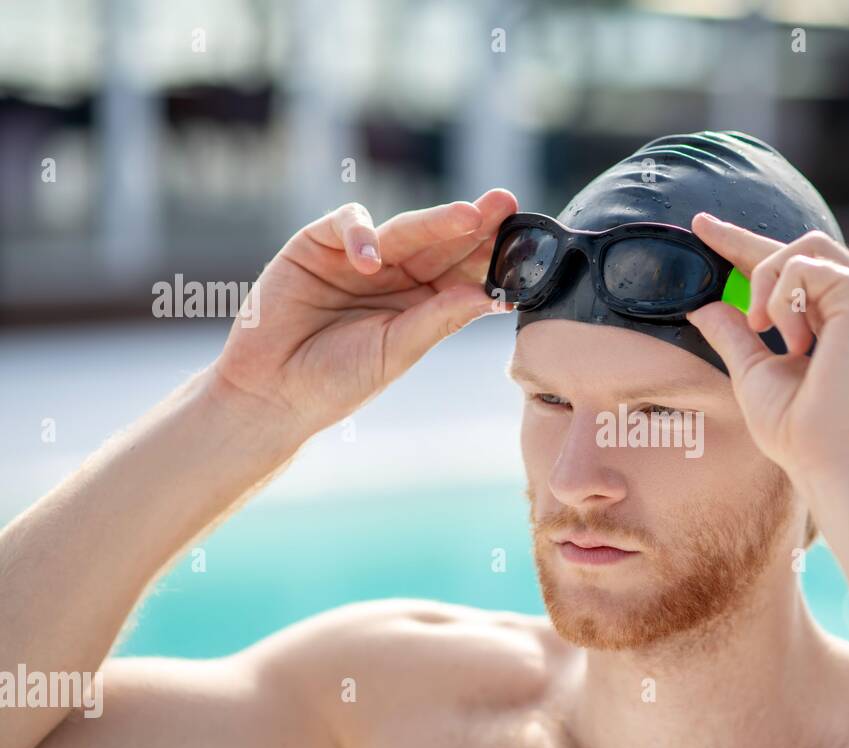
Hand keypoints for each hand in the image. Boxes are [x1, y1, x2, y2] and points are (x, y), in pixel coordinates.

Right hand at [210, 189, 517, 440]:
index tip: (525, 241)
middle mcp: (396, 274)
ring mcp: (359, 256)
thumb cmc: (338, 380)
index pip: (464, 270)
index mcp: (423, 301)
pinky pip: (347, 224)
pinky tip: (371, 260)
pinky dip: (360, 235)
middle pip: (442, 241)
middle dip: (473, 222)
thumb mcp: (397, 351)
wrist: (271, 392)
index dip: (491, 254)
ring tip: (466, 218)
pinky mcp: (317, 244)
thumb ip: (439, 319)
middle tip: (504, 203)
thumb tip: (489, 295)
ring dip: (435, 220)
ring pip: (404, 227)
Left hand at [686, 212, 848, 484]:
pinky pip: (803, 267)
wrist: (830, 458)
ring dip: (767, 281)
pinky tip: (790, 341)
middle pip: (804, 246)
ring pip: (804, 248)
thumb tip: (704, 306)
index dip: (748, 246)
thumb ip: (735, 335)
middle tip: (702, 231)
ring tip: (762, 327)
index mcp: (848, 321)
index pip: (798, 270)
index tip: (704, 227)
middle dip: (747, 242)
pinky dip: (781, 299)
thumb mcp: (755, 372)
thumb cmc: (799, 430)